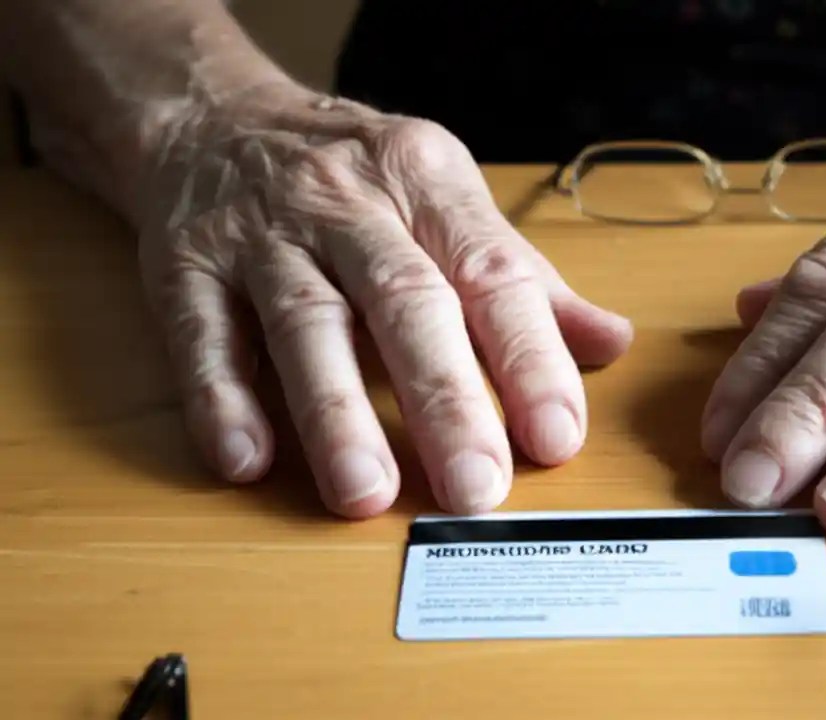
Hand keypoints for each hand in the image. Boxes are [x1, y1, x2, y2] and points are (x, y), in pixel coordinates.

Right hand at [137, 84, 632, 516]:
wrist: (216, 118)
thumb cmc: (358, 179)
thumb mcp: (447, 201)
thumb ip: (524, 281)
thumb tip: (611, 342)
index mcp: (428, 182)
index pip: (491, 273)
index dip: (529, 356)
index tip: (557, 436)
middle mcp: (347, 202)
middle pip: (403, 301)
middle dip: (444, 397)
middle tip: (477, 487)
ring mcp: (262, 233)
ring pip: (304, 322)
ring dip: (335, 412)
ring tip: (365, 493)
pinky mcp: (187, 265)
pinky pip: (203, 333)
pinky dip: (223, 397)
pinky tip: (246, 459)